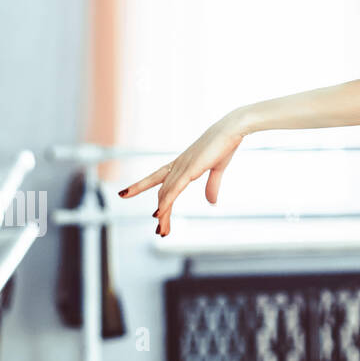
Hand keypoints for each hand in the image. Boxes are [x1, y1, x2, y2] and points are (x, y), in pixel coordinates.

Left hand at [117, 112, 247, 235]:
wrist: (232, 129)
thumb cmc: (225, 144)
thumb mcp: (218, 168)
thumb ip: (212, 185)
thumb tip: (211, 202)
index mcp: (182, 164)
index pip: (156, 178)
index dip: (140, 186)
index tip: (127, 195)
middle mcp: (178, 165)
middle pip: (162, 192)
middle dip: (161, 213)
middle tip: (160, 231)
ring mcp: (182, 167)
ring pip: (165, 194)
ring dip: (163, 213)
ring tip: (161, 231)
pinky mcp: (190, 169)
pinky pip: (174, 189)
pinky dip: (165, 202)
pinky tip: (159, 213)